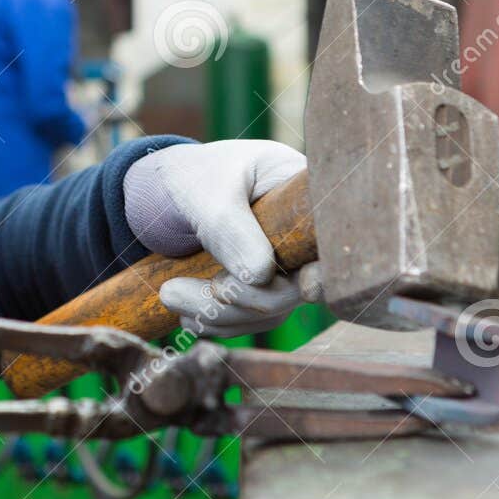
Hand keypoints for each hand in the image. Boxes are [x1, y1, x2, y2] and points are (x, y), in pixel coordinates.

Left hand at [123, 139, 316, 336]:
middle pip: (299, 287)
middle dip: (243, 298)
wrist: (165, 194)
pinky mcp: (263, 291)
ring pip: (271, 311)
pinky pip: (249, 321)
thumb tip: (261, 275)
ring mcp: (286, 268)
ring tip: (167, 293)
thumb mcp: (206, 191)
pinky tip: (183, 308)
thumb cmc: (192, 176)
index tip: (307, 285)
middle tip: (173, 289)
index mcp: (307, 196)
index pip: (333, 241)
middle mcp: (304, 237)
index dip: (328, 270)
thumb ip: (230, 227)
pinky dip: (215, 322)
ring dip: (218, 314)